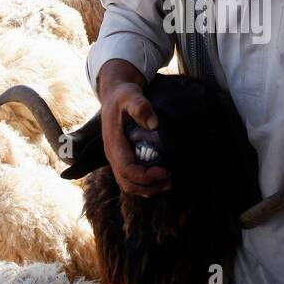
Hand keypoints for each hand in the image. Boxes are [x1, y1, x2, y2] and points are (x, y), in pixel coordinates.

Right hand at [98, 61, 169, 196]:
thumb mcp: (130, 95)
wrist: (114, 94)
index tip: (165, 171)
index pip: (127, 170)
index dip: (146, 176)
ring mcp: (116, 158)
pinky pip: (130, 178)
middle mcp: (113, 155)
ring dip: (147, 188)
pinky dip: (144, 184)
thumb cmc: (123, 95)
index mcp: (113, 144)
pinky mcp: (122, 157)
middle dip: (149, 187)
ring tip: (168, 182)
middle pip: (127, 183)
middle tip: (170, 181)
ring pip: (128, 184)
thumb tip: (154, 124)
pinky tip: (160, 178)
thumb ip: (140, 107)